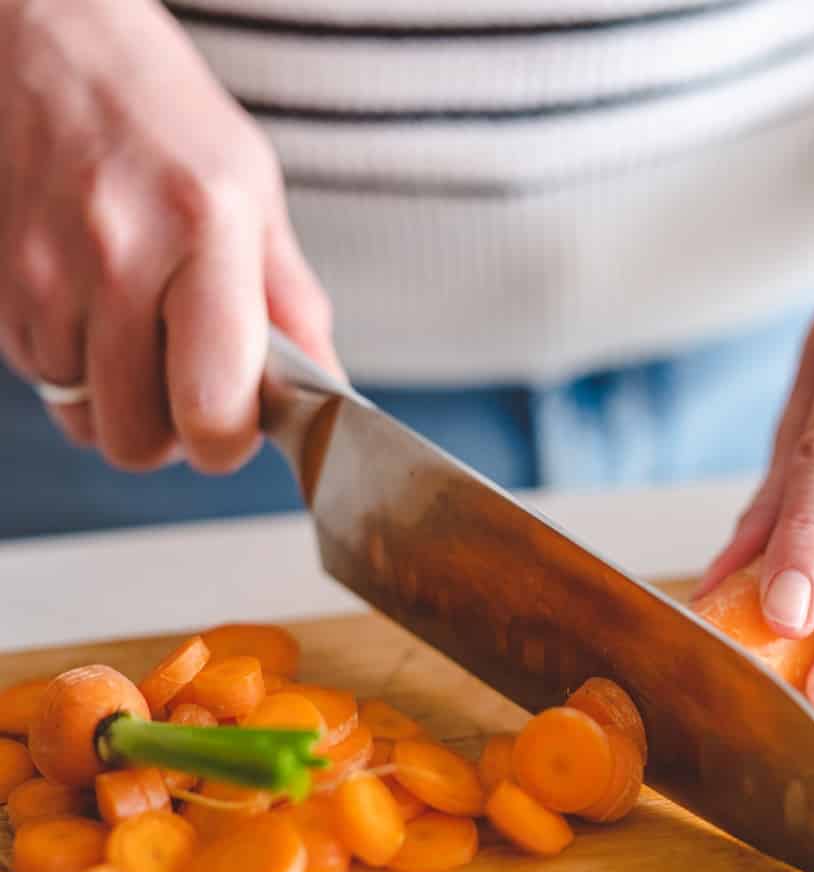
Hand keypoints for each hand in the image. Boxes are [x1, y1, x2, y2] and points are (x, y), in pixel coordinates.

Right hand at [0, 0, 339, 471]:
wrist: (42, 36)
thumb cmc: (161, 115)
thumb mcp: (254, 195)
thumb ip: (292, 304)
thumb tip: (326, 393)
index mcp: (201, 232)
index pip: (211, 406)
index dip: (228, 442)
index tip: (237, 424)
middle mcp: (113, 256)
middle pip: (137, 438)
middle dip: (172, 434)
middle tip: (189, 384)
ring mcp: (40, 273)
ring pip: (84, 417)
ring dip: (119, 399)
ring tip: (141, 330)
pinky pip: (42, 379)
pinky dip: (75, 366)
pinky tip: (94, 307)